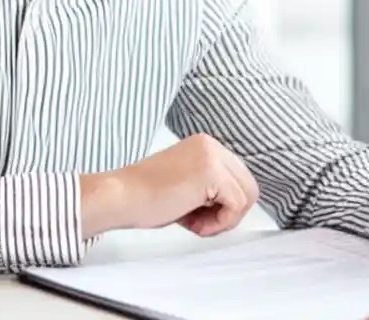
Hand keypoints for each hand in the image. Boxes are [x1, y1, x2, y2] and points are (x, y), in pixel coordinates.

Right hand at [80, 134, 258, 237]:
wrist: (120, 197)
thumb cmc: (144, 197)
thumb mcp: (187, 184)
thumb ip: (211, 186)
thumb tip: (236, 202)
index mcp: (206, 145)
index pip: (238, 178)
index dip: (223, 204)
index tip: (198, 213)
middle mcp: (212, 145)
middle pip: (248, 186)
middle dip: (228, 212)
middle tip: (199, 222)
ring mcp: (213, 157)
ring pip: (247, 196)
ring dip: (223, 219)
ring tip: (194, 223)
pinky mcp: (212, 174)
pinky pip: (237, 205)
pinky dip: (219, 223)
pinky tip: (193, 223)